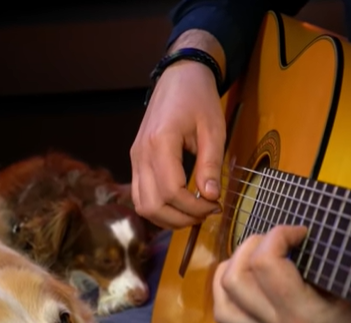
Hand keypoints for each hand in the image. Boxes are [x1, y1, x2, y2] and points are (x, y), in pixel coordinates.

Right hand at [130, 41, 226, 228]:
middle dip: (181, 218)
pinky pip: (140, 195)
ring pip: (142, 205)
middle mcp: (141, 153)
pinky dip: (159, 207)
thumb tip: (211, 196)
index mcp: (160, 142)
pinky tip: (180, 205)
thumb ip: (211, 164)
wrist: (179, 76)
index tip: (216, 205)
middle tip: (206, 213)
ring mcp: (135, 158)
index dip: (194, 207)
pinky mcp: (136, 160)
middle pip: (153, 205)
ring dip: (168, 217)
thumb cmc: (198, 98)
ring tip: (194, 212)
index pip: (172, 191)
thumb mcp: (213, 129)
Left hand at [212, 173, 350, 322]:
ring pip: (224, 299)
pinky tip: (251, 272)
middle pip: (237, 278)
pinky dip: (229, 289)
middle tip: (282, 238)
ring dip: (234, 266)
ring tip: (262, 251)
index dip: (279, 235)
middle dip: (254, 245)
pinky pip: (229, 315)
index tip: (303, 230)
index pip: (266, 266)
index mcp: (310, 317)